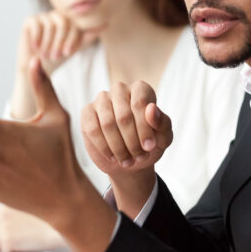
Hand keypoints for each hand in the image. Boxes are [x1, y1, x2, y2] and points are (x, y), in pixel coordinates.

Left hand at [0, 206, 65, 251]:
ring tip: (14, 247)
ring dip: (0, 248)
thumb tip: (3, 226)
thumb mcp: (26, 207)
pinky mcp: (8, 240)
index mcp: (3, 207)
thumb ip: (12, 213)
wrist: (58, 224)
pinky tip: (23, 248)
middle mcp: (0, 216)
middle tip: (1, 245)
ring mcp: (3, 228)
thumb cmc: (47, 217)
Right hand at [18, 12, 99, 74]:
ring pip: (50, 25)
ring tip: (45, 54)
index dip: (72, 39)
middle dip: (60, 42)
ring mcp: (43, 17)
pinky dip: (38, 38)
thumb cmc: (57, 58)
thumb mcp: (75, 47)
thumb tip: (106, 23)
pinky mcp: (30, 20)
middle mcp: (56, 16)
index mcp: (69, 21)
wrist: (38, 68)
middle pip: (63, 22)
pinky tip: (36, 47)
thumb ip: (88, 35)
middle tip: (56, 55)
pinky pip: (37, 25)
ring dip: (48, 43)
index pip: (75, 24)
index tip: (67, 52)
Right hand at [80, 81, 172, 214]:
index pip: (140, 103)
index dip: (144, 128)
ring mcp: (101, 100)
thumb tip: (152, 109)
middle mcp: (120, 90)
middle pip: (124, 116)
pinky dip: (104, 147)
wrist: (131, 159)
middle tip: (139, 157)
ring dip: (119, 147)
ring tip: (127, 161)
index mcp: (140, 90)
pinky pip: (93, 130)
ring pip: (108, 124)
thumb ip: (163, 123)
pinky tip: (112, 156)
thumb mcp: (163, 138)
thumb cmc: (148, 144)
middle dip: (132, 142)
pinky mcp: (87, 112)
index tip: (149, 147)